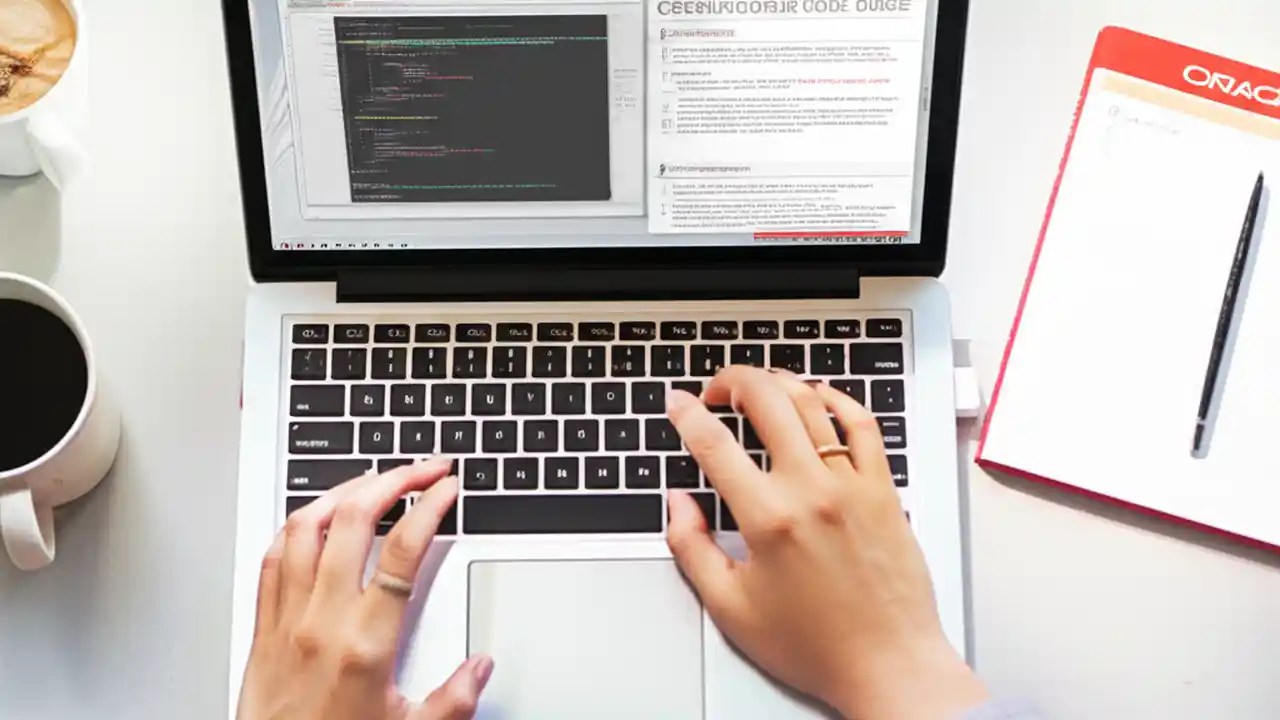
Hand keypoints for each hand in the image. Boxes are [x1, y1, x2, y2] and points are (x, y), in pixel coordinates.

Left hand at [237, 458, 491, 719]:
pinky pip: (273, 555)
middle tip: (422, 468)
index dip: (430, 506)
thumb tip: (480, 667)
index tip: (448, 487)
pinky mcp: (263, 626)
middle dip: (395, 479)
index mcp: (366, 644)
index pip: (403, 550)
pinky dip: (298, 524)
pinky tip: (317, 518)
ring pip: (308, 526)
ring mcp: (287, 617)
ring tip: (374, 479)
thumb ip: (454, 699)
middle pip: (356, 519)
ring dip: (344, 491)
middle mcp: (322, 620)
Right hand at [664, 367, 985, 719]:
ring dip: (779, 382)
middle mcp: (812, 491)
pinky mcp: (884, 490)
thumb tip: (677, 504)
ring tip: (759, 386)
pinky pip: (863, 425)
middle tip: (716, 391)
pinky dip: (839, 399)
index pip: (715, 444)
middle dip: (732, 381)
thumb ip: (692, 549)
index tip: (676, 401)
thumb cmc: (816, 645)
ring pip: (813, 403)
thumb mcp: (731, 608)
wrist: (888, 666)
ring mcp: (853, 485)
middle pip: (766, 401)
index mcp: (768, 519)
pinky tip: (820, 396)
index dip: (687, 414)